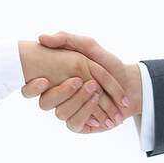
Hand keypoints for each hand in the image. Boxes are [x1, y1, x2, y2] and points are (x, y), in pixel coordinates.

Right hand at [20, 31, 141, 132]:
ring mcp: (69, 111)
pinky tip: (98, 104)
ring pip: (61, 113)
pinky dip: (88, 112)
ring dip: (79, 101)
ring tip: (96, 90)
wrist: (131, 84)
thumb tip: (42, 38)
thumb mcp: (88, 46)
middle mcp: (59, 97)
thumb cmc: (109, 64)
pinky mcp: (79, 124)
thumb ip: (66, 39)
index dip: (32, 88)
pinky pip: (75, 123)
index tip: (44, 80)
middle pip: (45, 103)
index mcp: (56, 79)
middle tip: (80, 81)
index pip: (32, 88)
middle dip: (63, 92)